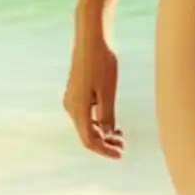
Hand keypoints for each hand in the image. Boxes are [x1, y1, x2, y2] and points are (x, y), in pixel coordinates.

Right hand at [63, 29, 125, 159]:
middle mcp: (71, 106)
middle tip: (124, 146)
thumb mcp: (108, 92)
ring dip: (103, 132)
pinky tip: (113, 123)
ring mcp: (72, 99)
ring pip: (87, 124)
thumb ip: (107, 115)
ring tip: (121, 137)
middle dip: (105, 142)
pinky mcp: (77, 92)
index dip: (104, 150)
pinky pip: (87, 114)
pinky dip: (99, 121)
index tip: (120, 155)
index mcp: (77, 109)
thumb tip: (106, 134)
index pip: (89, 139)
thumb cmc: (102, 63)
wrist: (92, 39)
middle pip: (86, 133)